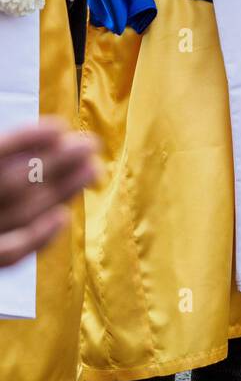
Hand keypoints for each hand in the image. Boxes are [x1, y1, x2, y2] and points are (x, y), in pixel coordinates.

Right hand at [0, 119, 98, 267]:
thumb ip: (2, 148)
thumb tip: (40, 135)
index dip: (25, 138)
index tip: (58, 126)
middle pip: (13, 182)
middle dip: (57, 162)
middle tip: (90, 144)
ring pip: (20, 214)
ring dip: (61, 191)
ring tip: (92, 169)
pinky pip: (10, 254)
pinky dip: (38, 237)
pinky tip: (63, 217)